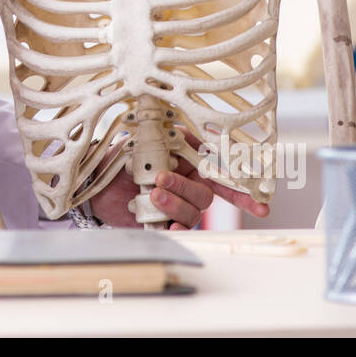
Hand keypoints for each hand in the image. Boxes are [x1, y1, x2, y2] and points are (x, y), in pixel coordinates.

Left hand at [87, 128, 269, 229]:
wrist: (93, 176)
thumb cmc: (123, 153)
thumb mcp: (148, 137)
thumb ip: (172, 134)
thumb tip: (197, 126)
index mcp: (190, 163)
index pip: (223, 177)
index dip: (243, 192)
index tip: (262, 205)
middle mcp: (186, 185)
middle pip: (204, 195)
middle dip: (185, 188)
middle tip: (161, 179)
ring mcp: (174, 205)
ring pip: (191, 213)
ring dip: (174, 203)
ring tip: (152, 194)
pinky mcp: (160, 222)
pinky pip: (176, 230)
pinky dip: (173, 228)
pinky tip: (166, 226)